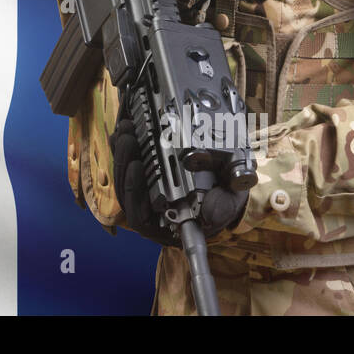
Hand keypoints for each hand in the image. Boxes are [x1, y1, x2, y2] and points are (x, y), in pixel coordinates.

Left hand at [109, 119, 247, 245]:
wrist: (228, 183)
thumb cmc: (225, 195)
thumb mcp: (232, 198)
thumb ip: (224, 205)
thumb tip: (209, 214)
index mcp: (171, 223)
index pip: (141, 218)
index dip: (133, 194)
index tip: (136, 167)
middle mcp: (154, 212)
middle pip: (126, 191)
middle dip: (125, 162)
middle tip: (129, 140)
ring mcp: (146, 193)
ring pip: (123, 176)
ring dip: (122, 152)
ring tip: (127, 130)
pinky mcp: (142, 176)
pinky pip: (124, 165)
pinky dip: (120, 148)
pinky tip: (121, 132)